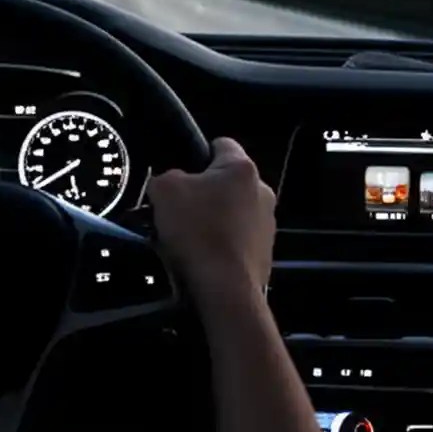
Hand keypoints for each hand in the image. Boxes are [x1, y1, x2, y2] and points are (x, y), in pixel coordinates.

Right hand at [148, 138, 275, 306]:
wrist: (224, 288)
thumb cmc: (197, 231)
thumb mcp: (164, 190)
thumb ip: (166, 176)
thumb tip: (173, 183)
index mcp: (242, 167)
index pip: (220, 144)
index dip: (197, 154)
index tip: (181, 174)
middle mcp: (263, 190)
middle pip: (227, 181)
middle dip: (206, 191)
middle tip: (180, 208)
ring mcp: (268, 223)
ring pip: (234, 211)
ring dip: (216, 218)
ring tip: (191, 237)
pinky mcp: (266, 251)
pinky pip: (239, 238)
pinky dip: (224, 244)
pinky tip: (205, 256)